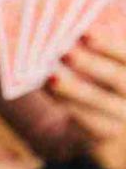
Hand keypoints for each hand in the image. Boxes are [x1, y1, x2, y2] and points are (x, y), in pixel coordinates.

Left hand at [48, 34, 125, 148]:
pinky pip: (89, 122)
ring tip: (50, 77)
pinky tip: (52, 94)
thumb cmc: (108, 91)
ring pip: (101, 101)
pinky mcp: (110, 136)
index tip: (84, 32)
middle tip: (64, 52)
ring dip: (74, 88)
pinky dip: (69, 106)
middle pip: (119, 78)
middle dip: (90, 64)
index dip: (108, 44)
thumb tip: (71, 32)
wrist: (111, 134)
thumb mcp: (110, 71)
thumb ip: (98, 53)